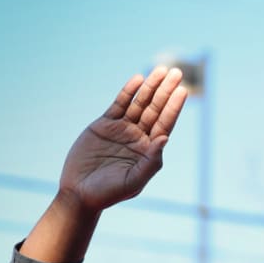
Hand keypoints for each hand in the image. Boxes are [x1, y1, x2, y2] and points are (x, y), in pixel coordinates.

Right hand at [58, 66, 187, 213]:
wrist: (80, 192)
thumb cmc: (109, 192)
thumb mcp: (134, 180)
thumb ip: (151, 161)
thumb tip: (165, 138)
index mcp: (149, 151)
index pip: (165, 125)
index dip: (174, 107)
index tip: (182, 90)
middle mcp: (138, 137)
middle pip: (155, 109)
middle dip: (165, 91)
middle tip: (176, 72)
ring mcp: (122, 129)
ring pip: (139, 104)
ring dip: (150, 87)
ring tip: (161, 70)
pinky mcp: (104, 125)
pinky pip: (119, 104)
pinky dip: (128, 92)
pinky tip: (138, 79)